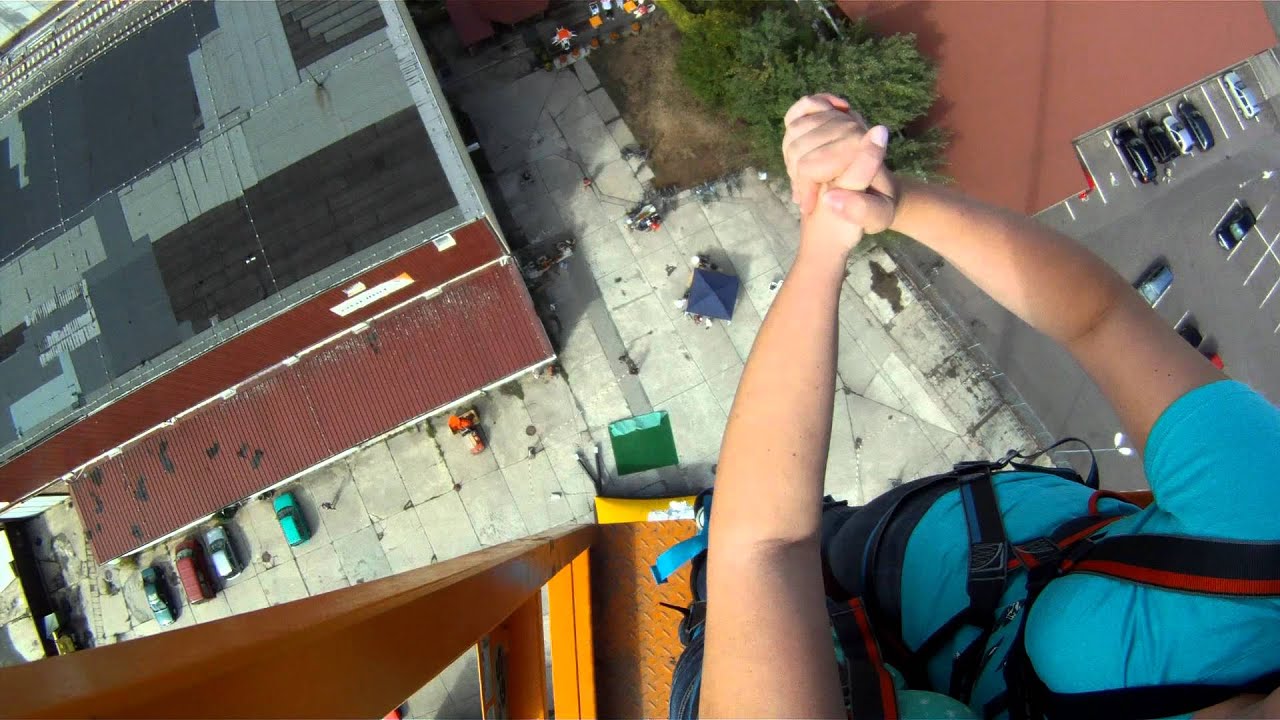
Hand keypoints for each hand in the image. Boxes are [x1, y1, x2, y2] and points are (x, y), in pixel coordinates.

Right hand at [783, 95, 898, 233]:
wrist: (882, 190)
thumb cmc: (879, 206)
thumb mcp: (878, 217)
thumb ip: (861, 210)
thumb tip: (831, 199)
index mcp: (859, 150)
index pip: (807, 165)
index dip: (804, 188)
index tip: (810, 206)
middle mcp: (852, 127)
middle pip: (796, 148)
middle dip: (796, 175)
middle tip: (807, 194)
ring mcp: (844, 117)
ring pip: (793, 132)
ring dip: (792, 156)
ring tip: (806, 178)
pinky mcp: (837, 114)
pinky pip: (807, 104)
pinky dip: (797, 115)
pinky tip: (800, 136)